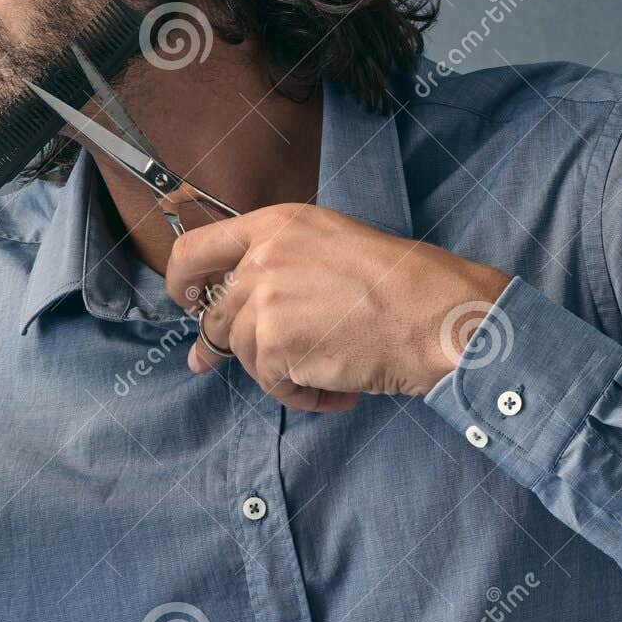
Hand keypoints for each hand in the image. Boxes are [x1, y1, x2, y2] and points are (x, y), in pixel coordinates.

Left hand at [163, 202, 510, 409]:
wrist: (441, 316)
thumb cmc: (403, 286)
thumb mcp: (331, 246)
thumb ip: (280, 265)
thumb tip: (236, 306)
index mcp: (277, 225)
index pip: (195, 249)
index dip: (180, 281)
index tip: (184, 301)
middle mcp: (262, 257)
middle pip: (218, 313)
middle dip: (226, 346)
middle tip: (232, 365)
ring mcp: (265, 300)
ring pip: (245, 353)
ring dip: (281, 374)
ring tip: (329, 375)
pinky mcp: (276, 344)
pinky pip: (272, 384)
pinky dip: (303, 397)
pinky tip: (338, 391)